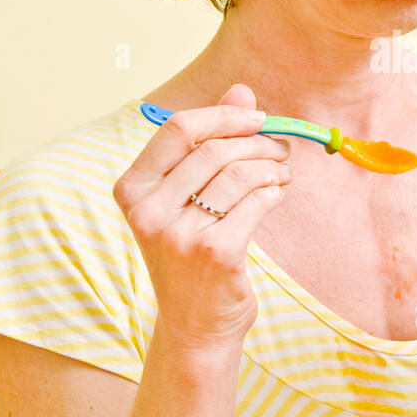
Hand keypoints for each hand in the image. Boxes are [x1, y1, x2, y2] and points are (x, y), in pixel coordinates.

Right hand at [113, 82, 291, 354]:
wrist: (195, 327)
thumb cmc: (191, 256)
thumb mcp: (187, 199)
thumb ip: (210, 143)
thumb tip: (242, 90)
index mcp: (133, 189)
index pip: (178, 129)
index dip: (224, 115)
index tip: (257, 118)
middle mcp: (149, 212)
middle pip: (215, 149)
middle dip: (258, 142)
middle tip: (280, 148)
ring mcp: (180, 235)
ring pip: (240, 174)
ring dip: (272, 167)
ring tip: (283, 173)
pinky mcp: (215, 253)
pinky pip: (256, 203)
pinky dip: (274, 193)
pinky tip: (276, 196)